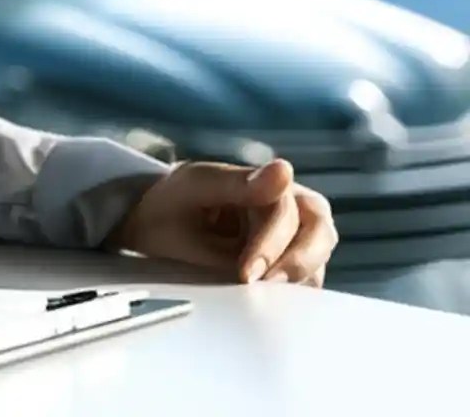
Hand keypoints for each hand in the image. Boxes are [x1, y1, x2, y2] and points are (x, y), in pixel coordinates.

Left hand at [107, 159, 337, 285]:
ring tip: (257, 299)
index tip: (246, 273)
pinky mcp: (288, 268)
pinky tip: (262, 303)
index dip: (271, 243)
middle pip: (320, 234)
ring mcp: (294, 241)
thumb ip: (237, 182)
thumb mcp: (194, 186)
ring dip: (293, 281)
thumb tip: (284, 169)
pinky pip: (304, 284)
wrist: (154, 228)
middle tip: (260, 288)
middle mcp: (293, 210)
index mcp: (271, 185)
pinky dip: (289, 295)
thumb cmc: (174, 202)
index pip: (290, 212)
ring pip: (318, 262)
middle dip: (295, 265)